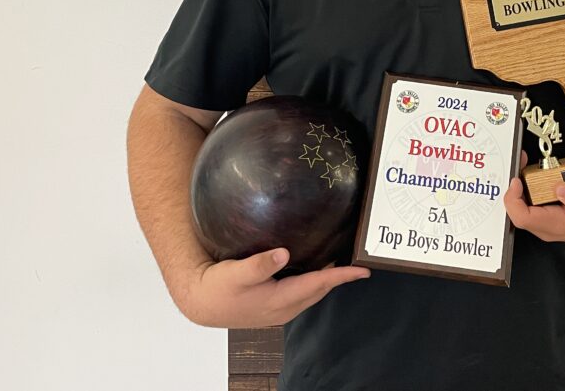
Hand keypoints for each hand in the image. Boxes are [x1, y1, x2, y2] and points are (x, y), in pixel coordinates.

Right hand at [180, 248, 369, 327]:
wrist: (201, 304)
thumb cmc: (217, 288)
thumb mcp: (234, 274)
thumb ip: (259, 264)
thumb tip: (283, 254)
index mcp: (279, 300)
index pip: (318, 285)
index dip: (341, 276)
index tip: (363, 270)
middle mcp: (284, 309)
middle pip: (319, 291)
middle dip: (339, 277)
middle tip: (357, 261)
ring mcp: (279, 310)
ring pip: (311, 294)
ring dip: (327, 280)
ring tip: (342, 264)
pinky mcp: (273, 306)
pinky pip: (302, 294)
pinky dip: (313, 282)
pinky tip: (313, 270)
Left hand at [503, 154, 564, 242]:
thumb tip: (561, 190)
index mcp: (557, 225)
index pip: (523, 218)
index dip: (514, 198)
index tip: (517, 180)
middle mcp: (549, 225)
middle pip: (518, 209)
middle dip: (515, 185)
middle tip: (521, 161)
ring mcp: (549, 219)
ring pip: (524, 203)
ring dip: (522, 182)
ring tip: (526, 162)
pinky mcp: (552, 211)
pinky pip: (533, 199)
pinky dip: (530, 183)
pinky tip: (536, 171)